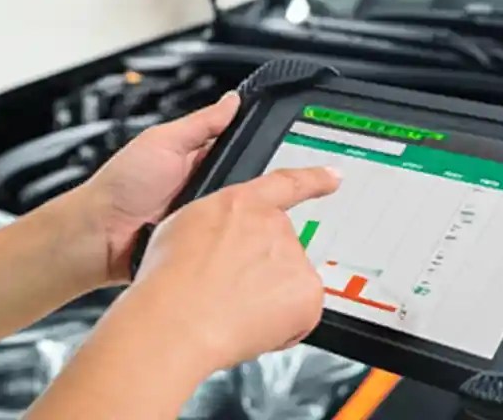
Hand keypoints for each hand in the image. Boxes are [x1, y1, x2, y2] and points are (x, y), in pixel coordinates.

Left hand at [67, 92, 241, 285]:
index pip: (237, 147)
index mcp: (194, 157)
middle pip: (242, 182)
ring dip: (234, 210)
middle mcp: (201, 186)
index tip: (265, 145)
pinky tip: (219, 232)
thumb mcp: (163, 141)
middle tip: (233, 183)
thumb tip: (231, 101)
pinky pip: (223, 237)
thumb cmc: (121, 184)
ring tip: (219, 206)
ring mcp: (202, 215)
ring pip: (237, 211)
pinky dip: (223, 234)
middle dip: (246, 184)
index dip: (251, 146)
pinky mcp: (200, 242)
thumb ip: (200, 123)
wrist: (100, 233)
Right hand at [117, 167, 339, 375]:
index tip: (333, 177)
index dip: (314, 180)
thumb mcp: (181, 229)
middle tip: (232, 292)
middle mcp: (273, 225)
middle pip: (281, 247)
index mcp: (241, 204)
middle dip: (264, 270)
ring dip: (270, 298)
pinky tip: (250, 325)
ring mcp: (293, 257)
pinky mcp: (307, 292)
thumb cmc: (168, 279)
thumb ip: (216, 226)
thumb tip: (221, 238)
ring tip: (232, 311)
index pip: (287, 184)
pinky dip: (283, 324)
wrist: (177, 320)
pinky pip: (301, 311)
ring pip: (288, 282)